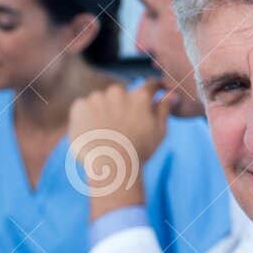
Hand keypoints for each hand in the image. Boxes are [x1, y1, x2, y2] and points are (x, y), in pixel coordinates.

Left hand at [66, 82, 170, 217]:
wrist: (110, 167)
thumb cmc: (138, 152)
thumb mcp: (159, 131)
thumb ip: (164, 109)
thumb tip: (172, 95)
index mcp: (140, 97)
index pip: (149, 85)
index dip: (152, 90)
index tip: (150, 97)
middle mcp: (118, 92)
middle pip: (119, 95)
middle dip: (120, 107)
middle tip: (119, 129)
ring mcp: (97, 98)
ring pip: (100, 101)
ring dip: (101, 111)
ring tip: (103, 134)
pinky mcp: (80, 106)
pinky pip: (82, 108)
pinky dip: (85, 118)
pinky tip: (91, 133)